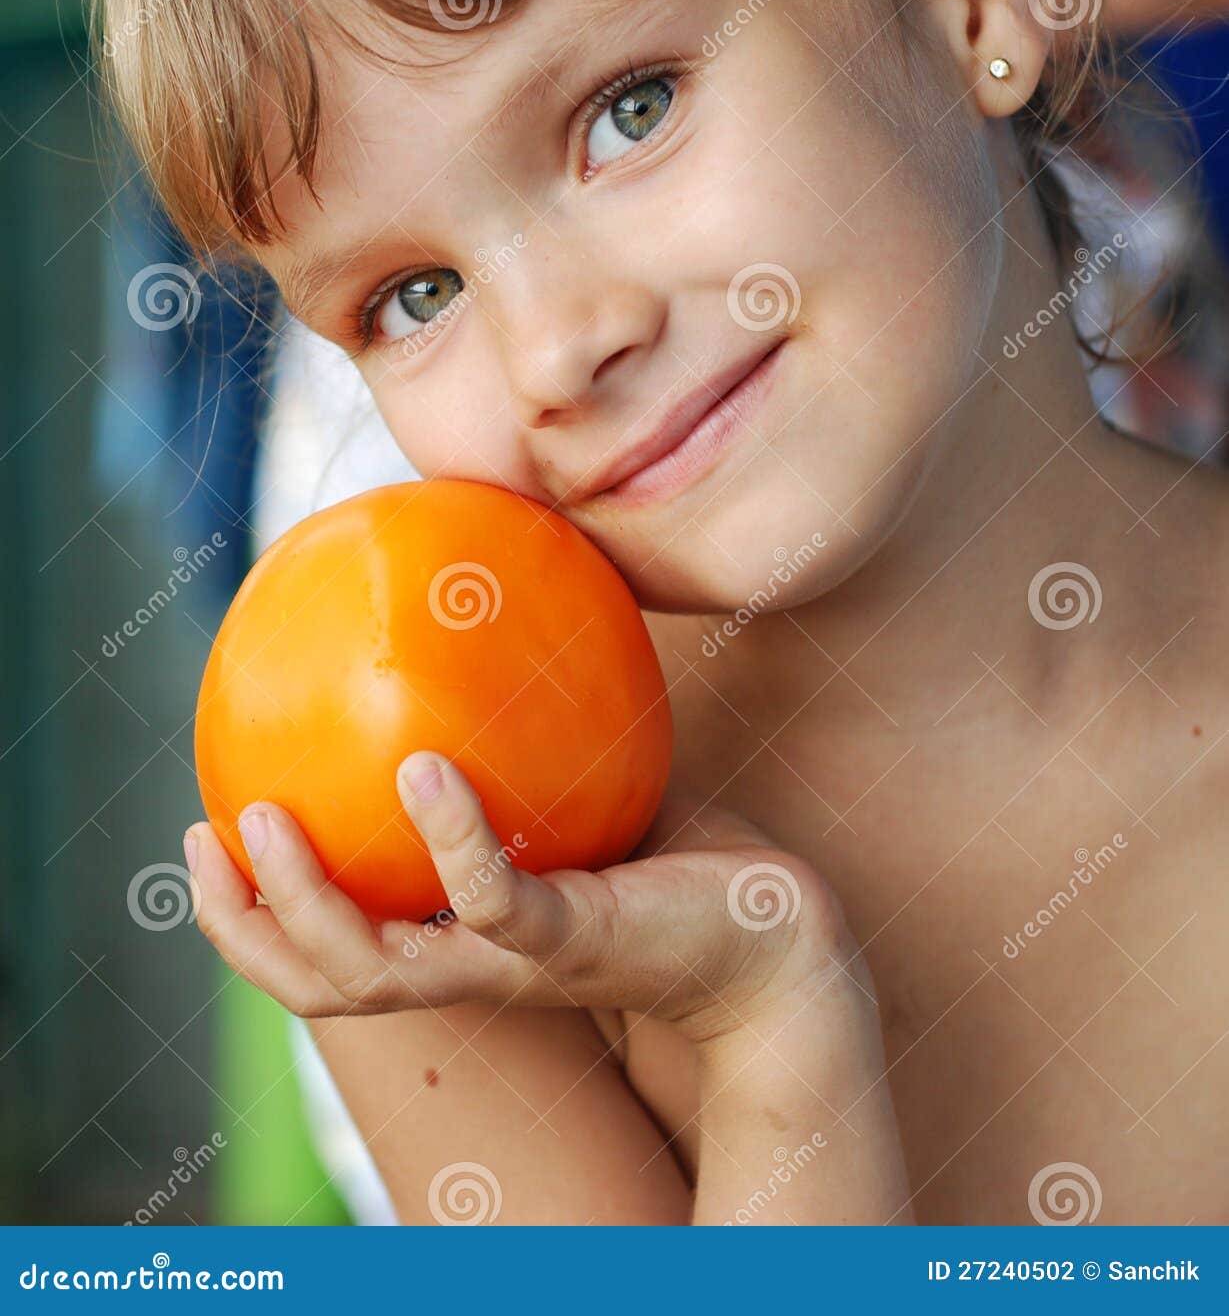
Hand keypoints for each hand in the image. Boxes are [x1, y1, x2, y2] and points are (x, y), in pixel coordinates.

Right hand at [185, 753, 873, 1045]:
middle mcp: (473, 967)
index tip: (207, 834)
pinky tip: (423, 768)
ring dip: (310, 905)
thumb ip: (521, 739)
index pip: (327, 952)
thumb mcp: (580, 792)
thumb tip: (473, 622)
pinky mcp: (582, 940)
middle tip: (203, 839)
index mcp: (458, 940)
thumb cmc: (678, 857)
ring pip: (382, 968)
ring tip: (267, 821)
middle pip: (324, 981)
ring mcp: (521, 962)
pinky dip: (456, 840)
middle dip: (248, 929)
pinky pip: (500, 901)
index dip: (252, 916)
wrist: (779, 933)